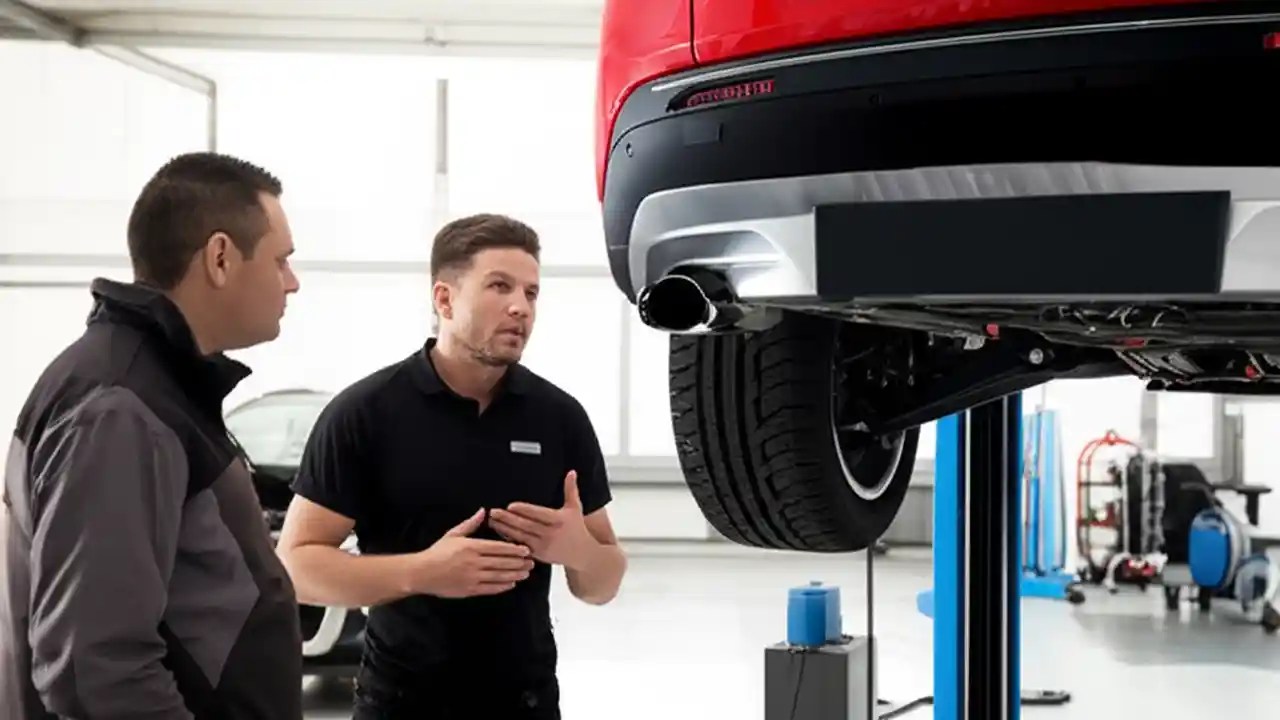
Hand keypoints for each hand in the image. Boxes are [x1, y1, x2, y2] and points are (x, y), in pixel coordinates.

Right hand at [409, 509, 534, 597]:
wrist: (422, 573)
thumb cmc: (437, 552)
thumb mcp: (453, 534)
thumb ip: (470, 524)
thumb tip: (483, 511)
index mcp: (471, 547)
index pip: (498, 548)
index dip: (514, 549)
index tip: (526, 550)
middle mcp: (474, 562)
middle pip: (502, 562)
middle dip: (519, 562)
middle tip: (532, 562)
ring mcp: (472, 577)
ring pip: (499, 576)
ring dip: (514, 574)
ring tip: (526, 573)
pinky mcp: (469, 590)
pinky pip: (490, 588)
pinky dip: (502, 586)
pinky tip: (511, 583)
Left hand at [489, 470, 595, 568]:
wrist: (583, 554)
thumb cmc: (577, 528)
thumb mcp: (575, 507)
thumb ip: (571, 489)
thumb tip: (571, 472)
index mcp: (559, 520)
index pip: (538, 514)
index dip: (524, 510)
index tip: (510, 505)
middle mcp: (551, 534)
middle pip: (526, 525)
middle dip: (508, 519)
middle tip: (494, 512)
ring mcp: (544, 546)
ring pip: (521, 536)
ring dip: (505, 529)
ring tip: (492, 521)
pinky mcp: (539, 555)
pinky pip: (522, 546)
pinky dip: (510, 540)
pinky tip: (500, 533)